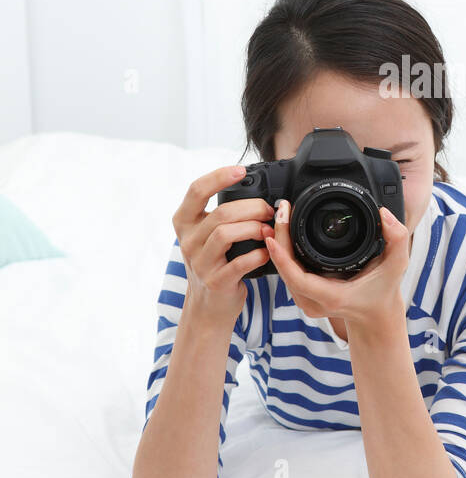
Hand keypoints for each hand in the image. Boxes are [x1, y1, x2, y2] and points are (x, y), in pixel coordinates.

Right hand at [172, 164, 276, 323]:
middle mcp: (188, 240)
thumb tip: (256, 192)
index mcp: (184, 222)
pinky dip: (257, 255)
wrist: (208, 306)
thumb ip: (221, 214)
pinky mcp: (215, 281)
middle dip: (252, 207)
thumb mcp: (206, 235)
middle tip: (270, 211)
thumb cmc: (214, 262)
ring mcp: (199, 262)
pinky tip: (266, 253)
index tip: (241, 170)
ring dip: (254, 228)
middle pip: (221, 212)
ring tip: (268, 230)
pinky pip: (239, 263)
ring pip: (226, 234)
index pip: (196, 190)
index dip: (219, 176)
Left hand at [265, 200, 409, 328]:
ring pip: (284, 273)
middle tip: (282, 211)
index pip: (298, 279)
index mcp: (333, 296)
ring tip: (281, 216)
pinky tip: (283, 233)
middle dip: (279, 240)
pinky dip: (283, 253)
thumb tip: (384, 214)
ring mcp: (307, 301)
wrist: (377, 315)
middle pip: (285, 272)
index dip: (282, 259)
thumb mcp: (396, 265)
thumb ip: (397, 238)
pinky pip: (288, 274)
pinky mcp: (305, 295)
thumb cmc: (383, 292)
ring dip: (279, 245)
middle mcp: (315, 302)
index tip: (274, 237)